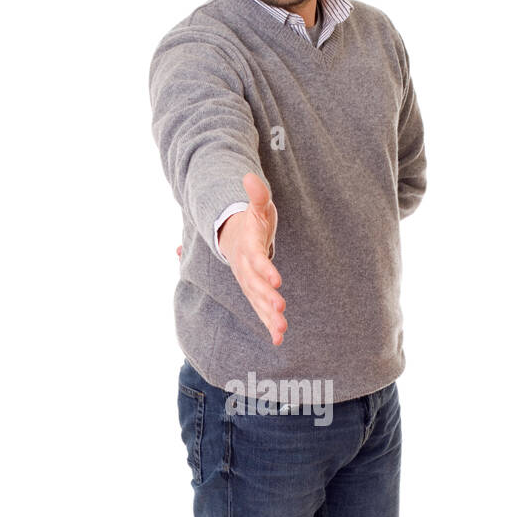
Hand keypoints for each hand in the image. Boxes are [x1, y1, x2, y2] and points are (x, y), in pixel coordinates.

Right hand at [218, 171, 285, 345]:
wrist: (234, 237)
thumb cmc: (251, 221)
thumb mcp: (257, 207)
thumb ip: (257, 195)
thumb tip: (250, 177)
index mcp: (247, 248)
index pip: (256, 260)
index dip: (265, 270)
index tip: (277, 280)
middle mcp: (245, 269)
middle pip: (255, 286)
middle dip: (267, 298)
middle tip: (280, 309)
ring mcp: (249, 283)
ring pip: (258, 302)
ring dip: (269, 317)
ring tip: (281, 330)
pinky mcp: (254, 294)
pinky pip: (261, 311)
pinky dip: (269, 325)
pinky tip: (279, 339)